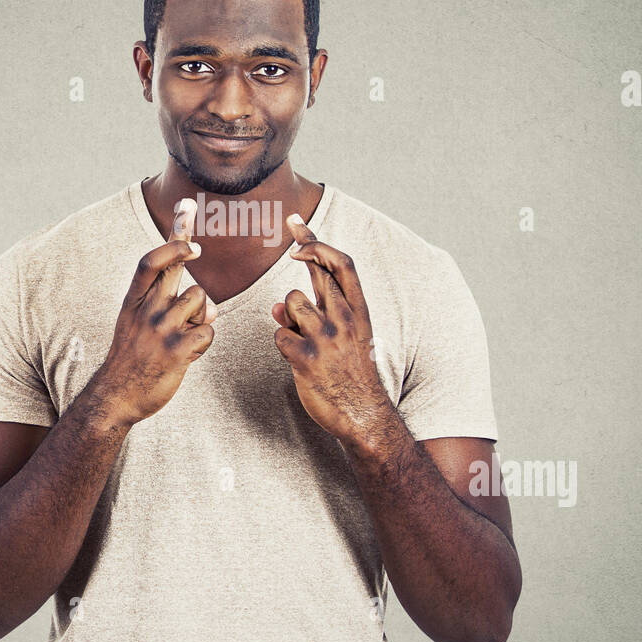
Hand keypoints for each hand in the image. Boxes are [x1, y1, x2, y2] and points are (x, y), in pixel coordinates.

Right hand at [93, 198, 216, 424]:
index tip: (182, 223)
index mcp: (133, 303)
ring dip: (201, 315)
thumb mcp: (134, 324)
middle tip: (198, 248)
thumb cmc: (132, 358)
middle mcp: (147, 311)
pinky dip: (204, 341)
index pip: (149, 263)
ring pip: (200, 299)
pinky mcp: (177, 350)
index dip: (170, 241)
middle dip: (186, 247)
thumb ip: (168, 309)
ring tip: (185, 335)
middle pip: (173, 268)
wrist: (117, 396)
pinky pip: (208, 330)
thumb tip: (209, 306)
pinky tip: (189, 354)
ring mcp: (162, 329)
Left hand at [271, 212, 394, 443]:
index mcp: (358, 313)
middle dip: (303, 249)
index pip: (342, 266)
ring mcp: (326, 338)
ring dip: (289, 315)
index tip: (298, 226)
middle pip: (318, 273)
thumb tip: (278, 307)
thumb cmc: (352, 373)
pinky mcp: (307, 359)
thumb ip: (315, 317)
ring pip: (291, 302)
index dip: (318, 242)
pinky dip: (283, 343)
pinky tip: (297, 359)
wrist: (363, 415)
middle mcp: (345, 320)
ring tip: (302, 337)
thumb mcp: (345, 339)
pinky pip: (280, 335)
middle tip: (291, 241)